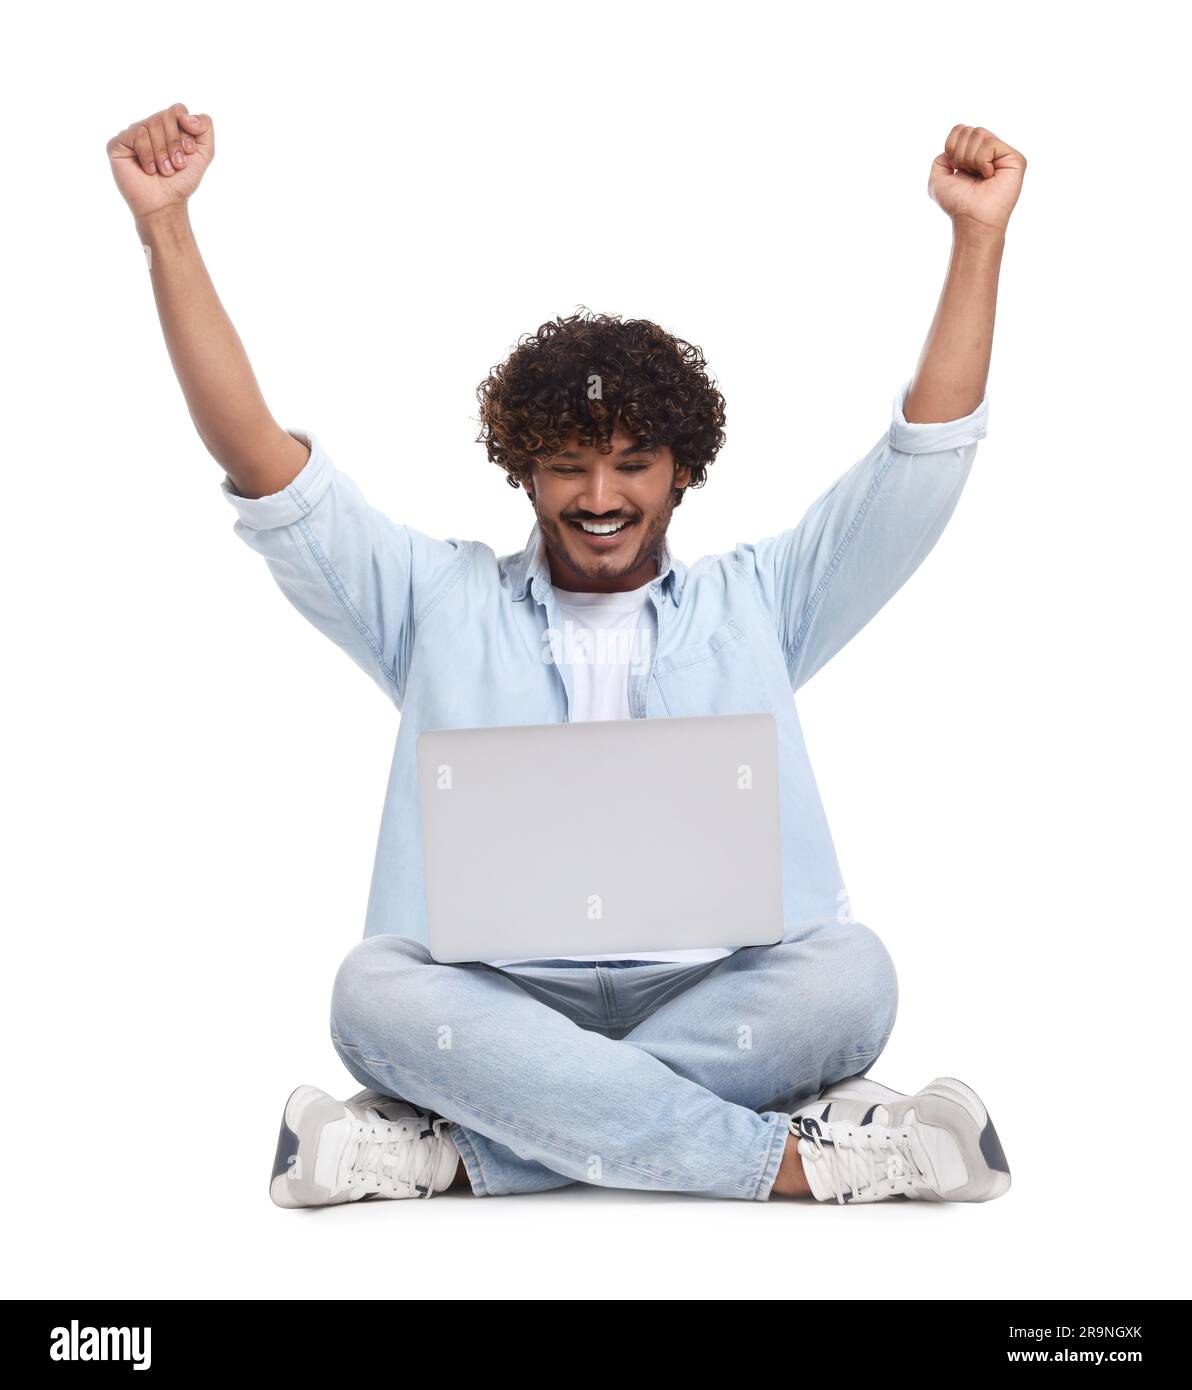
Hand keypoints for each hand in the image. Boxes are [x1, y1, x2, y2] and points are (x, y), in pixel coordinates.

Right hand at [106, 103, 213, 220]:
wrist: (166, 203)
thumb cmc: (181, 181)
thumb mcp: (204, 153)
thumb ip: (205, 127)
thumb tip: (184, 114)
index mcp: (168, 126)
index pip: (178, 110)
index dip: (186, 131)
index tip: (188, 153)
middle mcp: (149, 126)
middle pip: (166, 115)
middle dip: (175, 143)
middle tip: (177, 165)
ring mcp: (133, 134)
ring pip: (152, 124)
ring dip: (163, 152)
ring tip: (164, 170)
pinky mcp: (118, 143)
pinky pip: (137, 134)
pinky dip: (148, 154)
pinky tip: (149, 170)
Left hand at [928, 125, 1025, 234]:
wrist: (971, 218)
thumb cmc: (957, 203)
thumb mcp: (937, 180)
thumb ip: (940, 159)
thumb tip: (952, 148)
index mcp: (973, 154)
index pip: (960, 129)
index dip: (951, 146)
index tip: (955, 168)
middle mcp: (989, 152)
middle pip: (969, 130)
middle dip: (960, 154)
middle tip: (968, 174)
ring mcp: (1003, 154)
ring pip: (979, 134)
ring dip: (970, 159)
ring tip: (978, 176)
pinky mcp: (1014, 158)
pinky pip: (990, 144)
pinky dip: (982, 162)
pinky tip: (988, 175)